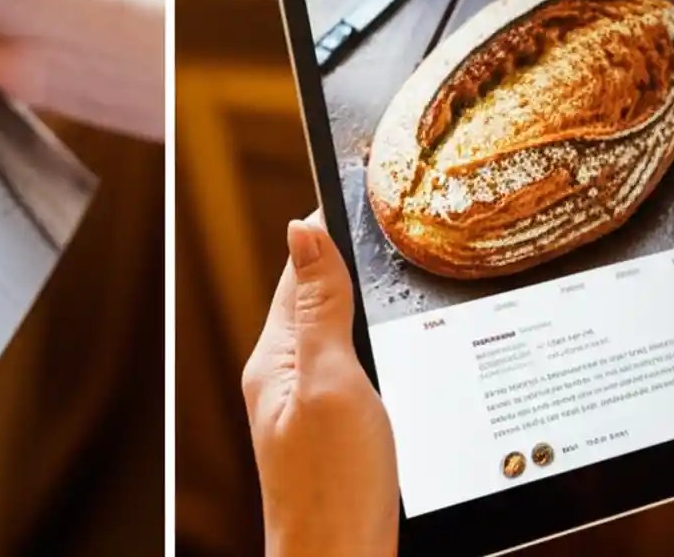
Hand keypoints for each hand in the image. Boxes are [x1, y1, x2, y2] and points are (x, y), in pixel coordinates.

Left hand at [242, 215, 398, 556]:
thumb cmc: (332, 486)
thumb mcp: (329, 383)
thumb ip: (319, 309)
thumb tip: (301, 230)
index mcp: (276, 355)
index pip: (298, 269)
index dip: (328, 227)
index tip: (358, 186)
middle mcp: (286, 375)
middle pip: (315, 296)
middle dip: (346, 257)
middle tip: (387, 217)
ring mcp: (309, 404)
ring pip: (335, 330)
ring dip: (359, 297)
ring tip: (395, 264)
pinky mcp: (335, 431)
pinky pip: (351, 366)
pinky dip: (372, 341)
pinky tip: (397, 341)